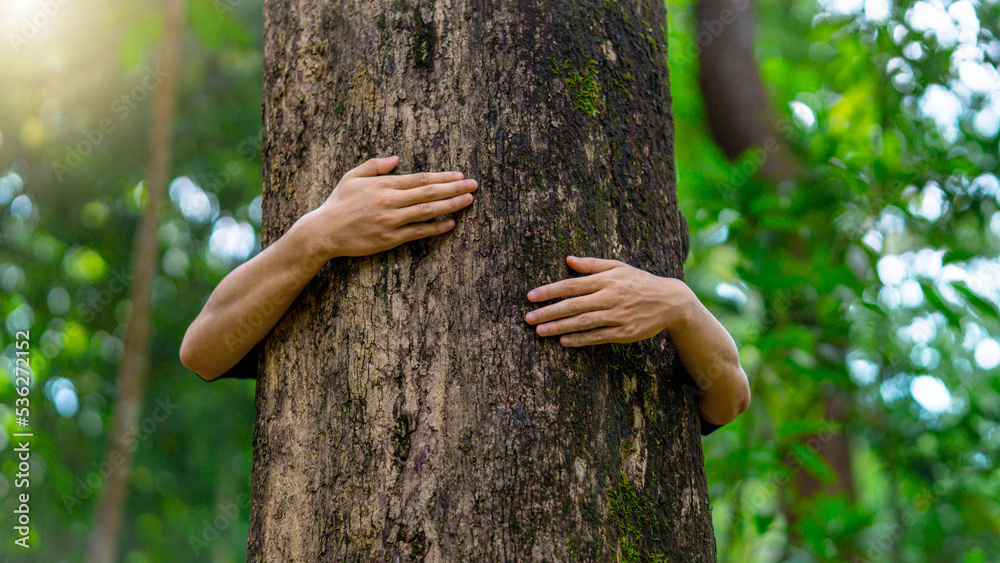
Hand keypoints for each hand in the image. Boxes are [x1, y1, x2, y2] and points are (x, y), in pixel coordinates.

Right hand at [305, 156, 477, 258]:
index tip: (459, 176)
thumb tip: (396, 159)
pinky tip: (450, 223)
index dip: (442, 177)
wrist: (323, 232)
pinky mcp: (389, 239)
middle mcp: (390, 202)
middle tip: (474, 186)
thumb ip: (375, 166)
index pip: (420, 179)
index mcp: (383, 185)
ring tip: (468, 201)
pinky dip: (436, 228)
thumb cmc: (338, 203)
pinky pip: (418, 233)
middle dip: (454, 189)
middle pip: (429, 193)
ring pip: (427, 211)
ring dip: (451, 206)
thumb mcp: (352, 177)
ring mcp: (391, 221)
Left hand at [525, 256, 693, 346]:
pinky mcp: (624, 333)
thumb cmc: (640, 282)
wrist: (671, 301)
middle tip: (528, 318)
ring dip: (559, 327)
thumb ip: (593, 264)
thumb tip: (568, 259)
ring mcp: (617, 316)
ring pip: (583, 322)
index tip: (531, 296)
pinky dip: (580, 339)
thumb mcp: (619, 267)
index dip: (550, 291)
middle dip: (549, 311)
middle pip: (574, 305)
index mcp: (607, 279)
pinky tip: (563, 341)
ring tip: (540, 331)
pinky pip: (597, 337)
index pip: (572, 285)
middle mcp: (610, 297)